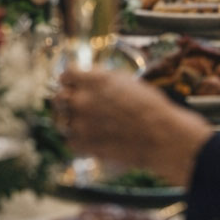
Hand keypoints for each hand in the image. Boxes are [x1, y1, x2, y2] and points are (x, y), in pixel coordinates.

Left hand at [55, 70, 213, 186]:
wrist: (161, 135)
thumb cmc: (149, 107)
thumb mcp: (125, 81)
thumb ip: (100, 80)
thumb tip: (88, 80)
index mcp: (93, 80)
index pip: (66, 75)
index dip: (70, 80)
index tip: (73, 85)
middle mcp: (82, 99)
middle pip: (59, 97)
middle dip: (68, 100)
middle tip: (79, 106)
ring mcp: (81, 123)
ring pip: (62, 120)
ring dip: (73, 122)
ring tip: (89, 125)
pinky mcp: (84, 144)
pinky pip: (70, 142)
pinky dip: (78, 142)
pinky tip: (91, 139)